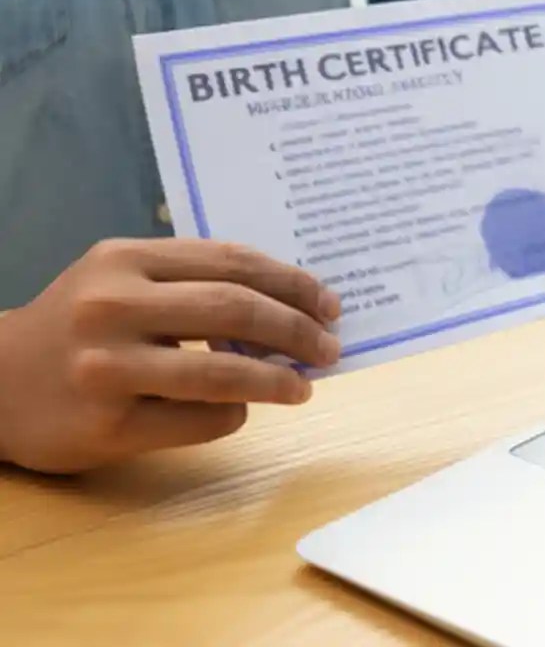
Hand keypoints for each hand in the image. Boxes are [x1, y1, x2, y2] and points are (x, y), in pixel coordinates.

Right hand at [0, 239, 341, 473]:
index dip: (290, 283)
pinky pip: (201, 420)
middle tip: (328, 346)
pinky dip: (235, 414)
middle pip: (235, 310)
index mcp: (123, 260)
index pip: (231, 262)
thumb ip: (191, 283)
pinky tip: (242, 410)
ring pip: (223, 372)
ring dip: (278, 380)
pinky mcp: (109, 424)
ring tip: (304, 385)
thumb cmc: (76, 328)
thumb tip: (291, 306)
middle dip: (296, 329)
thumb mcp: (120, 281)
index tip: (328, 302)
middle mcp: (112, 306)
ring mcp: (108, 368)